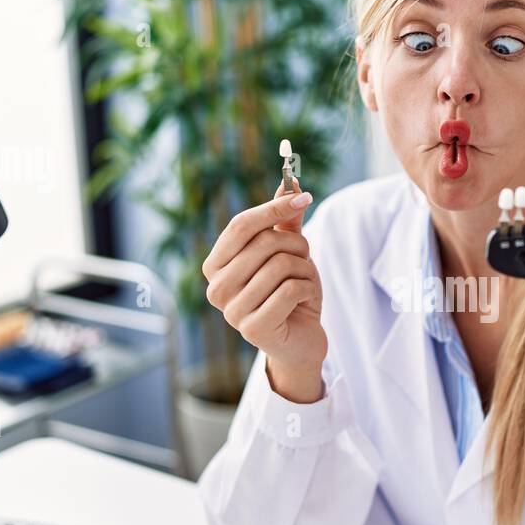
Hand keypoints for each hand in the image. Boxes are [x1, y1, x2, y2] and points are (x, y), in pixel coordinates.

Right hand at [203, 180, 325, 401]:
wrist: (299, 342)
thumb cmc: (289, 295)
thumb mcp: (287, 253)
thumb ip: (284, 220)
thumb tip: (290, 181)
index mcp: (216, 265)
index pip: (241, 225)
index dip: (274, 208)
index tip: (304, 196)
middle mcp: (216, 288)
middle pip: (265, 242)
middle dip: (297, 246)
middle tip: (305, 260)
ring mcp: (231, 311)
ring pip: (281, 265)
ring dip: (305, 270)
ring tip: (303, 284)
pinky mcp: (253, 329)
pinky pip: (291, 289)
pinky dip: (308, 290)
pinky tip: (304, 302)